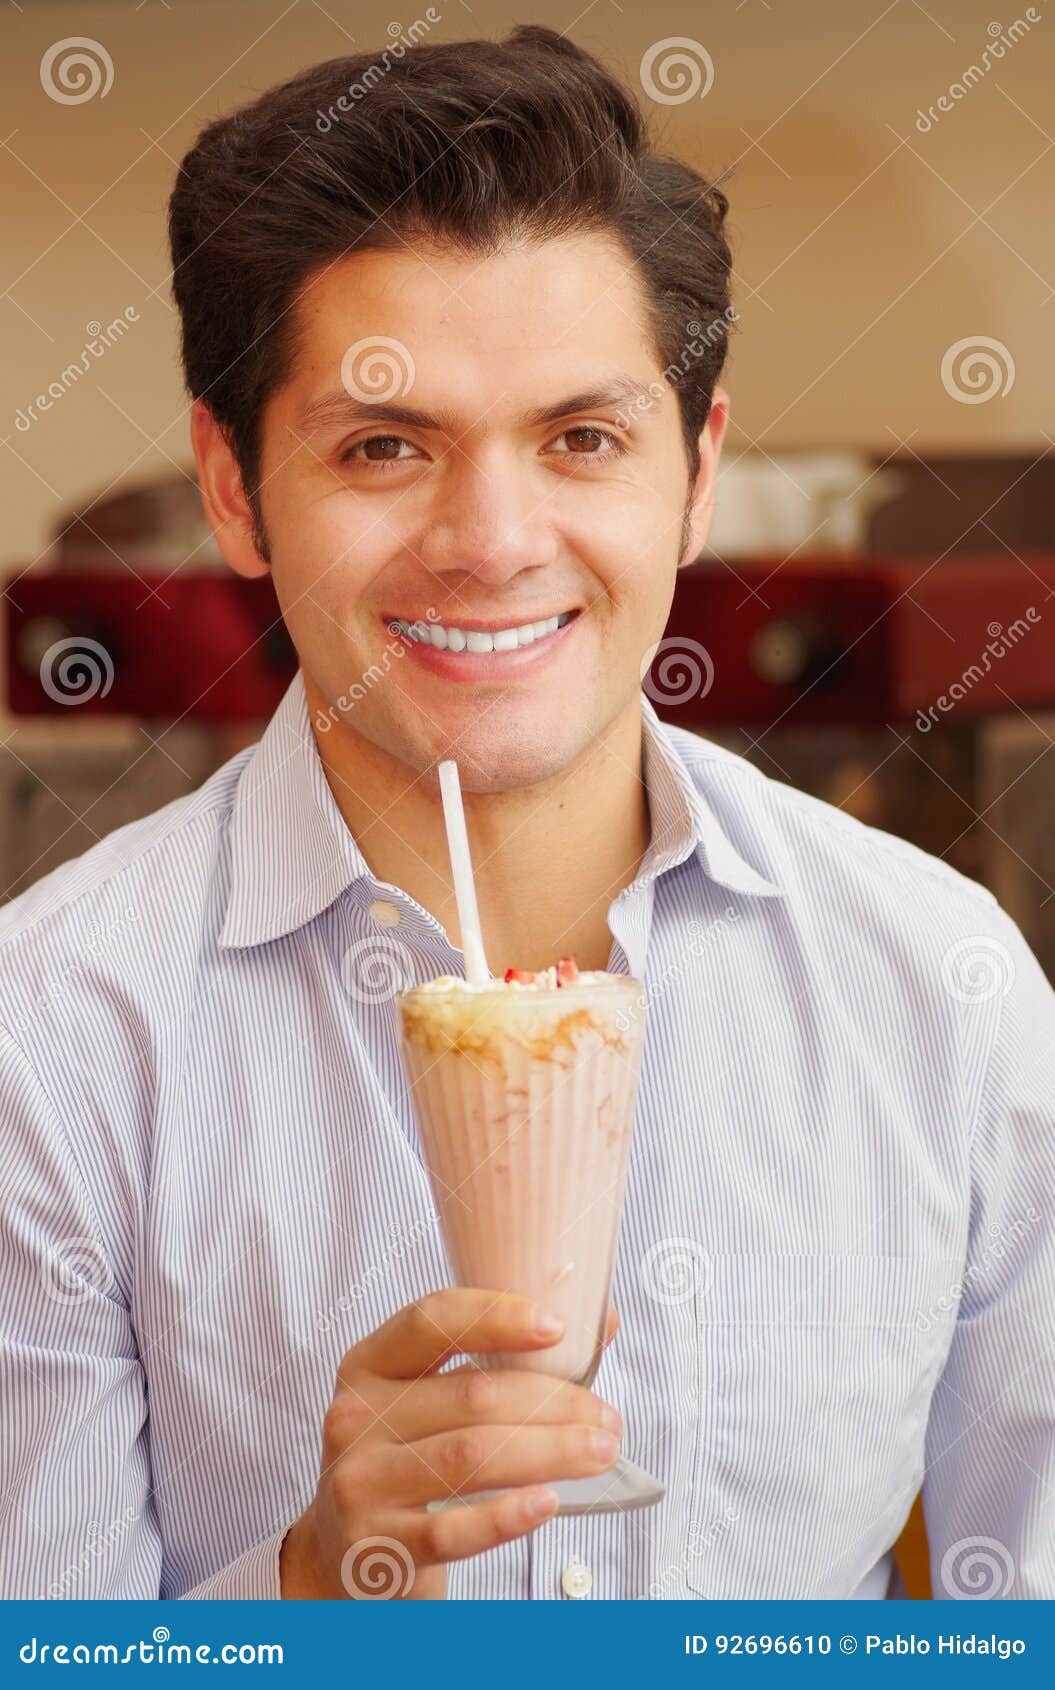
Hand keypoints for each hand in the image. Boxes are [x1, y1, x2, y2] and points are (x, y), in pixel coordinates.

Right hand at [280, 1290, 620, 1598]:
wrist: (344, 1553)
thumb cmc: (403, 1462)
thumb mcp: (428, 1403)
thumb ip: (501, 1363)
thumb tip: (599, 1323)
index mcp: (369, 1365)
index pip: (431, 1321)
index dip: (495, 1317)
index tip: (556, 1326)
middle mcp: (356, 1417)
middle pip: (470, 1395)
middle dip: (552, 1403)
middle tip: (606, 1417)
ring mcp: (360, 1483)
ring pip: (471, 1457)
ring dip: (549, 1452)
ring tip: (600, 1452)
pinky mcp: (375, 1545)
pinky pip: (451, 1529)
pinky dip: (506, 1515)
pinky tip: (547, 1503)